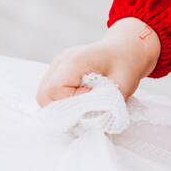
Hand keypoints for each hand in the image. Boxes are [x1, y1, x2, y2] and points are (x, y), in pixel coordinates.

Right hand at [35, 17, 161, 105]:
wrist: (127, 49)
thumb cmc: (127, 64)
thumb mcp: (122, 86)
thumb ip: (105, 104)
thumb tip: (89, 121)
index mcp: (74, 61)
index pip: (54, 90)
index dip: (71, 102)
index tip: (93, 100)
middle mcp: (60, 62)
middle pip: (43, 95)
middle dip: (62, 110)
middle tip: (85, 110)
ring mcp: (56, 66)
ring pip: (45, 95)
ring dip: (62, 106)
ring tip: (85, 104)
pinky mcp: (58, 72)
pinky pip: (51, 92)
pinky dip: (63, 101)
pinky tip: (81, 99)